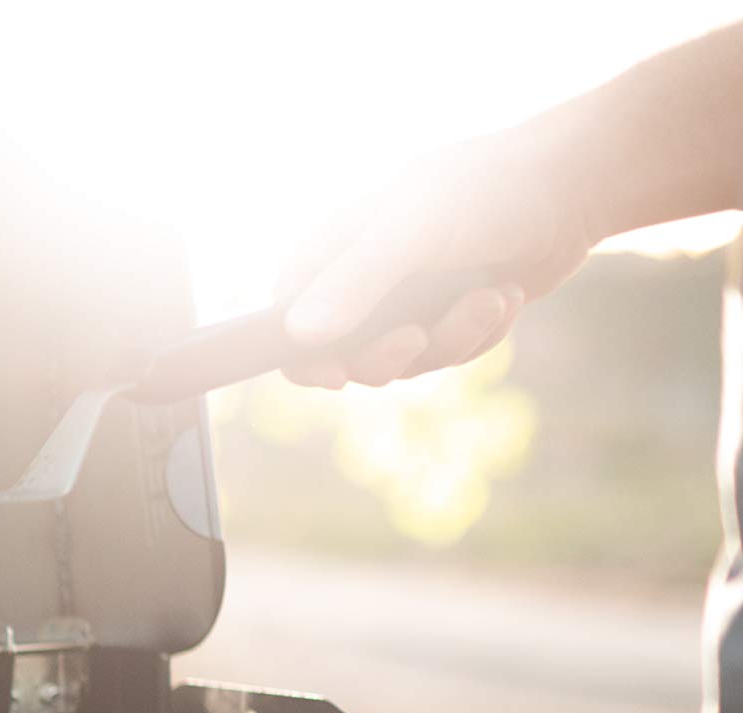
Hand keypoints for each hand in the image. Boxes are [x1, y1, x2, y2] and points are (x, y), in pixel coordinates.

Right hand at [276, 124, 598, 388]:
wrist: (581, 181)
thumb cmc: (490, 188)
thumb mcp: (417, 231)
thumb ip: (356, 281)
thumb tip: (299, 335)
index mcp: (338, 244)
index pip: (286, 312)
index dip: (299, 353)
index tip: (333, 376)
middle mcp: (366, 274)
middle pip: (341, 352)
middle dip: (387, 353)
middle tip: (418, 337)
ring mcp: (410, 296)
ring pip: (402, 359)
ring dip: (450, 338)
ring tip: (493, 296)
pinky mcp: (451, 311)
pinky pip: (447, 353)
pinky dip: (479, 333)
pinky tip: (509, 294)